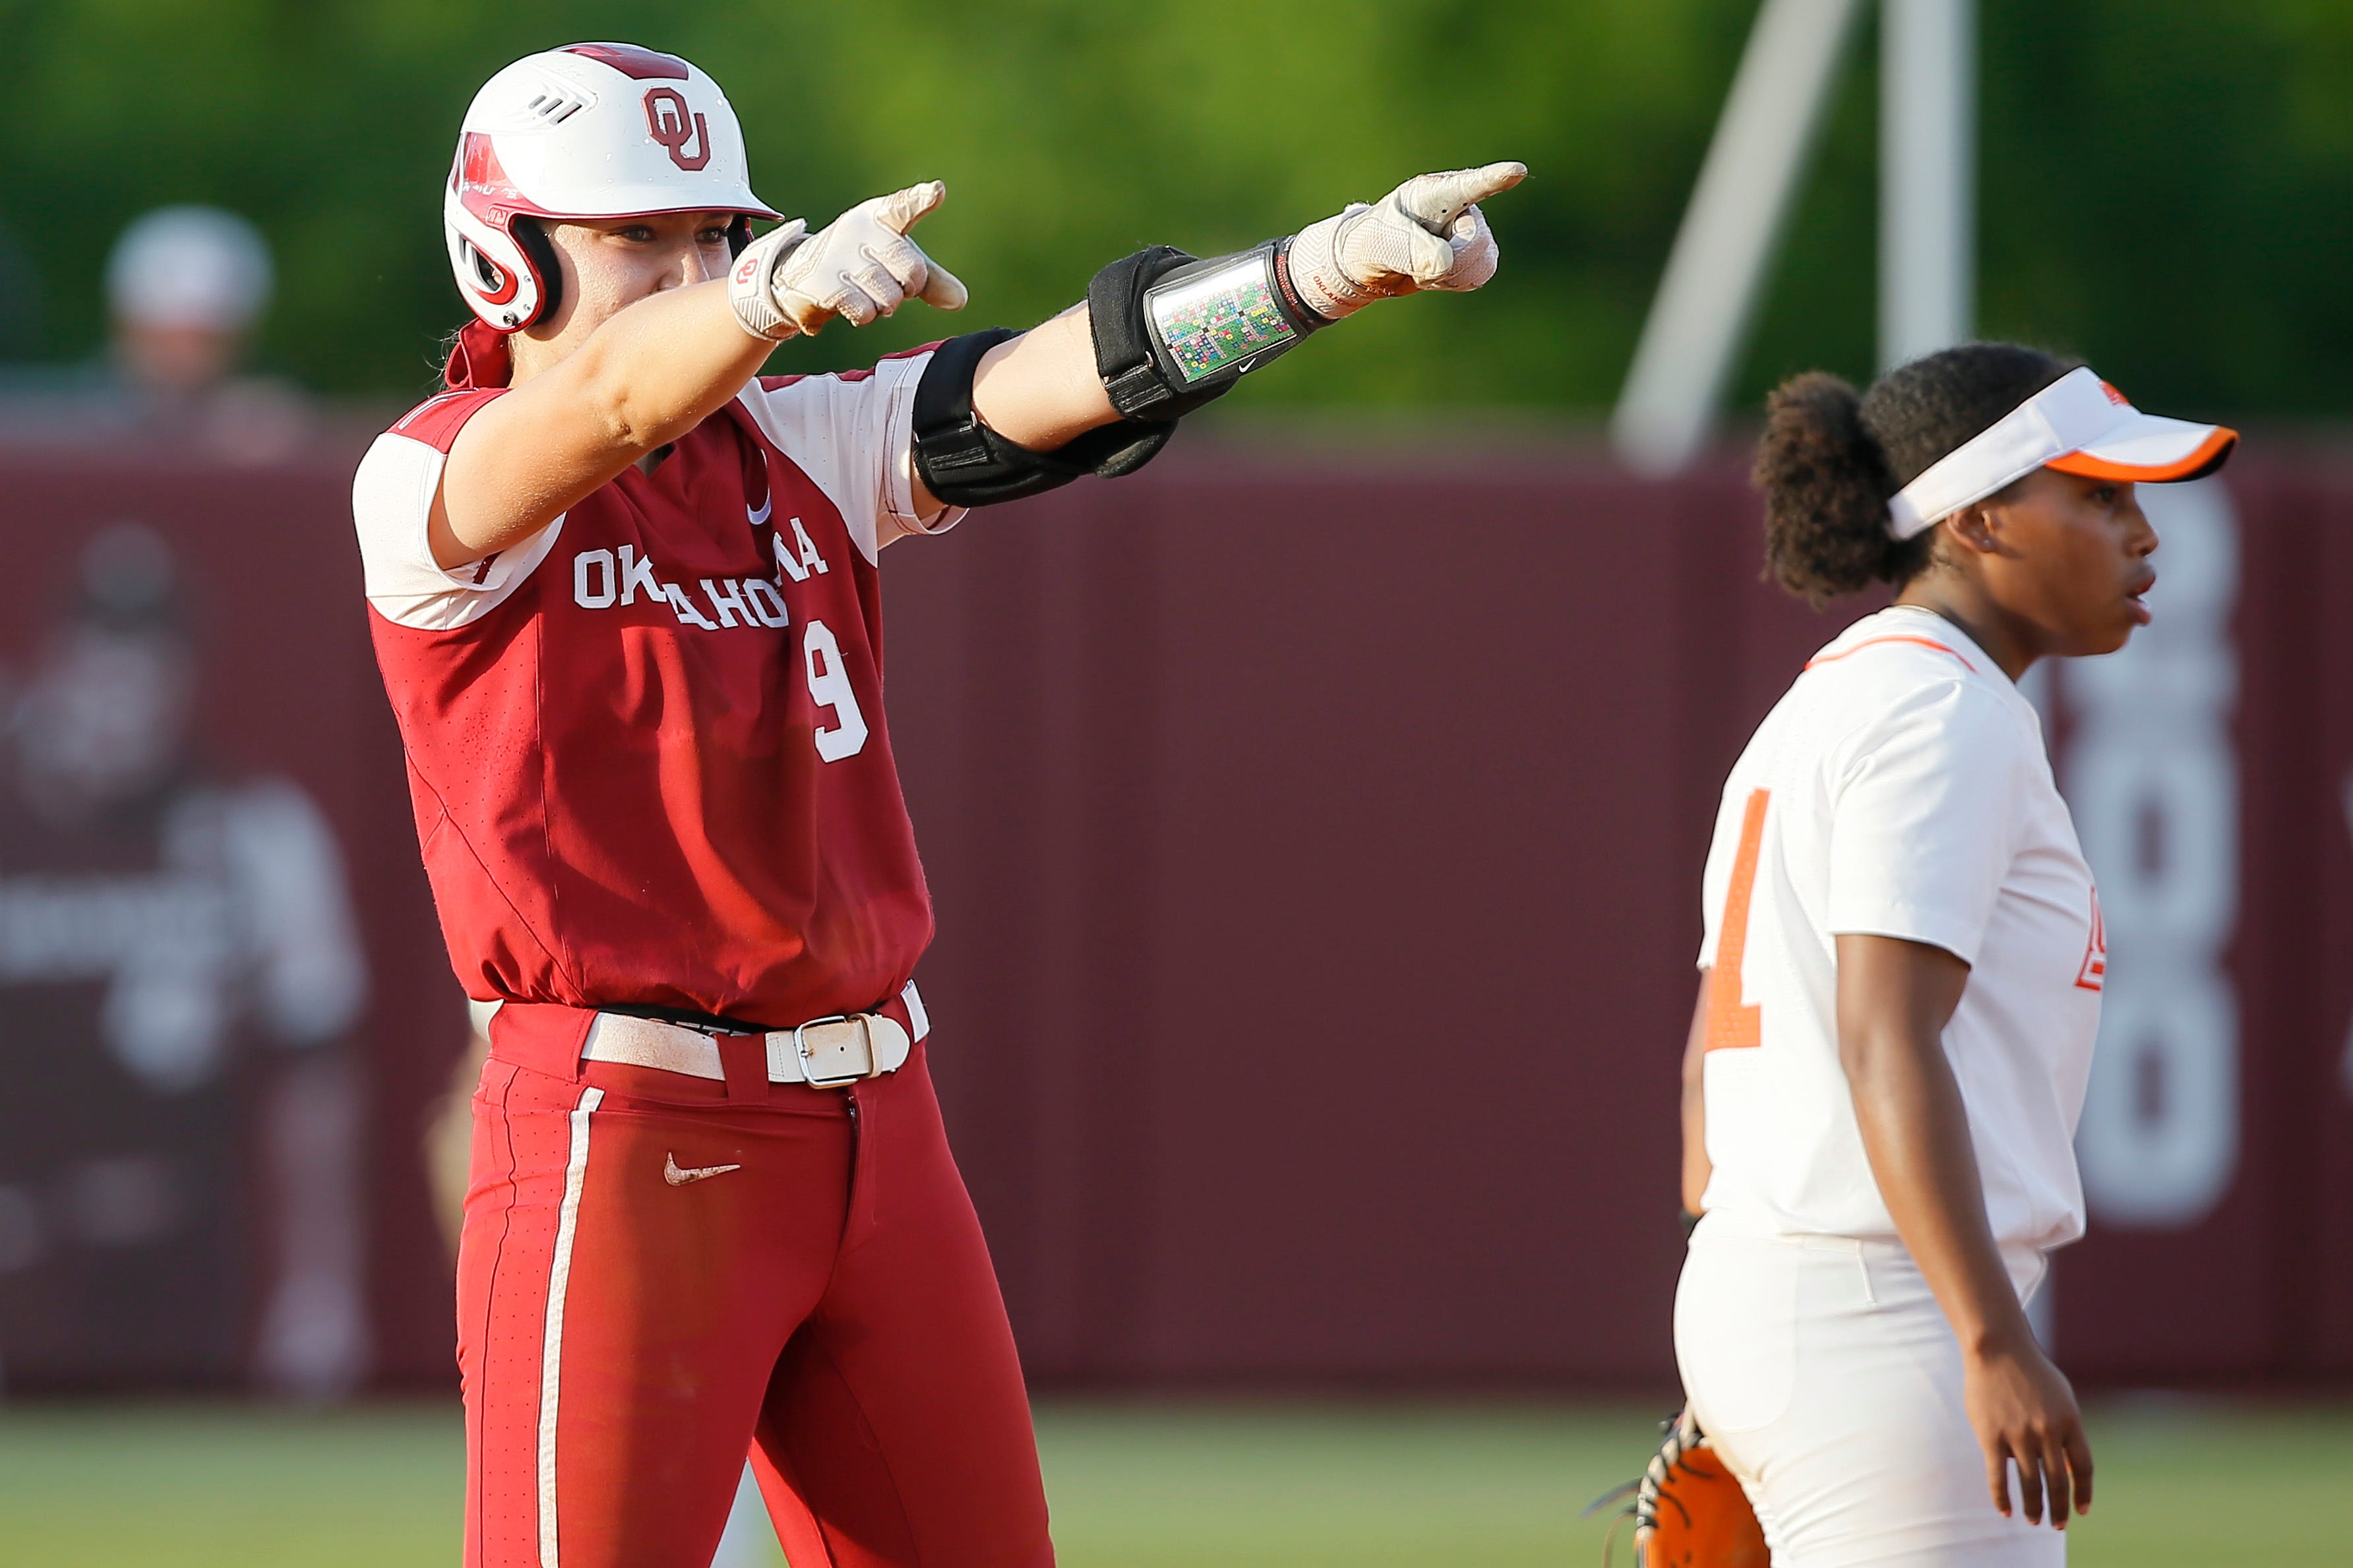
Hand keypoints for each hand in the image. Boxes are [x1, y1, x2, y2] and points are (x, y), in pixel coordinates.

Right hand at [769, 182, 968, 334]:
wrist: (802, 274)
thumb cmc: (861, 262)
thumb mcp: (897, 265)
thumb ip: (931, 279)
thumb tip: (960, 301)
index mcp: (881, 216)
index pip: (904, 206)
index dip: (921, 199)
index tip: (936, 192)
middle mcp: (861, 229)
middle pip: (912, 271)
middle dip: (907, 288)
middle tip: (889, 281)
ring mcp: (840, 255)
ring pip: (889, 297)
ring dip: (883, 305)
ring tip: (866, 291)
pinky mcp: (825, 282)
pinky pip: (865, 311)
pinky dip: (864, 315)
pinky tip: (851, 302)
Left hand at [1286, 161, 1525, 321]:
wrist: (1370, 263)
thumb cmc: (1371, 241)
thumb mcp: (1381, 244)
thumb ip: (1410, 250)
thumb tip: (1444, 263)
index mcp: (1433, 194)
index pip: (1468, 186)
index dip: (1494, 179)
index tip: (1515, 171)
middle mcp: (1458, 208)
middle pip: (1476, 241)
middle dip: (1449, 263)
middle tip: (1417, 265)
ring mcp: (1467, 231)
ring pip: (1483, 262)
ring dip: (1451, 276)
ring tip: (1422, 268)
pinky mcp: (1471, 255)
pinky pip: (1479, 276)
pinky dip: (1455, 284)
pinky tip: (1435, 275)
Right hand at [1962, 1335, 2093, 1528]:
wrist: (1997, 1347)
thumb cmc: (2030, 1372)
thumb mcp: (2061, 1397)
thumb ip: (2067, 1431)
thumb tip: (2068, 1469)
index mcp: (2069, 1421)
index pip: (2083, 1468)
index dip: (2083, 1493)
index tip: (2081, 1511)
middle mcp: (2047, 1431)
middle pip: (2059, 1481)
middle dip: (2060, 1508)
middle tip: (2058, 1525)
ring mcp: (2019, 1434)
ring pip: (2031, 1483)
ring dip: (2033, 1507)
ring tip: (2033, 1520)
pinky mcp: (1991, 1435)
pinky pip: (1998, 1476)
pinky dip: (2002, 1498)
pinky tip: (2005, 1512)